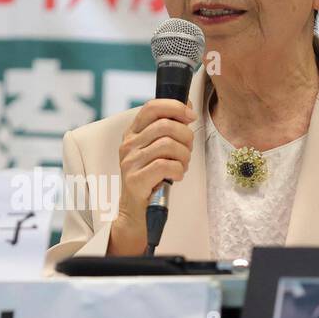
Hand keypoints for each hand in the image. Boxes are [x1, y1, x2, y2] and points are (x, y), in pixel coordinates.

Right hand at [107, 98, 195, 255]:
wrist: (136, 211)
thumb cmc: (151, 177)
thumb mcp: (155, 149)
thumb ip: (167, 128)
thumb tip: (188, 106)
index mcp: (132, 133)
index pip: (152, 107)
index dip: (175, 107)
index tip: (190, 116)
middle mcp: (128, 144)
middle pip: (165, 125)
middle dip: (186, 136)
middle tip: (188, 149)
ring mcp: (130, 162)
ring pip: (168, 145)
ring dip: (184, 155)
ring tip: (182, 165)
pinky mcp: (135, 179)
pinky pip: (166, 165)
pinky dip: (179, 170)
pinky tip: (176, 176)